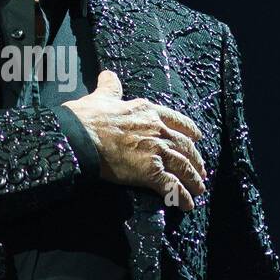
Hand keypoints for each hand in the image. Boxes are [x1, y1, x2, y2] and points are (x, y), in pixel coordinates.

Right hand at [61, 69, 205, 209]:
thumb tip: (108, 75)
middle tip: (200, 169)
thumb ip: (110, 87)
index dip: (190, 132)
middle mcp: (158, 130)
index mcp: (149, 111)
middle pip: (185, 146)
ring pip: (183, 166)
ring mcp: (156, 151)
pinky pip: (172, 186)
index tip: (196, 138)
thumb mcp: (102, 96)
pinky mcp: (150, 171)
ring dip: (193, 179)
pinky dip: (181, 196)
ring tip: (198, 188)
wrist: (79, 135)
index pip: (178, 121)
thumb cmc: (88, 117)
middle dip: (195, 159)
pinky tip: (186, 204)